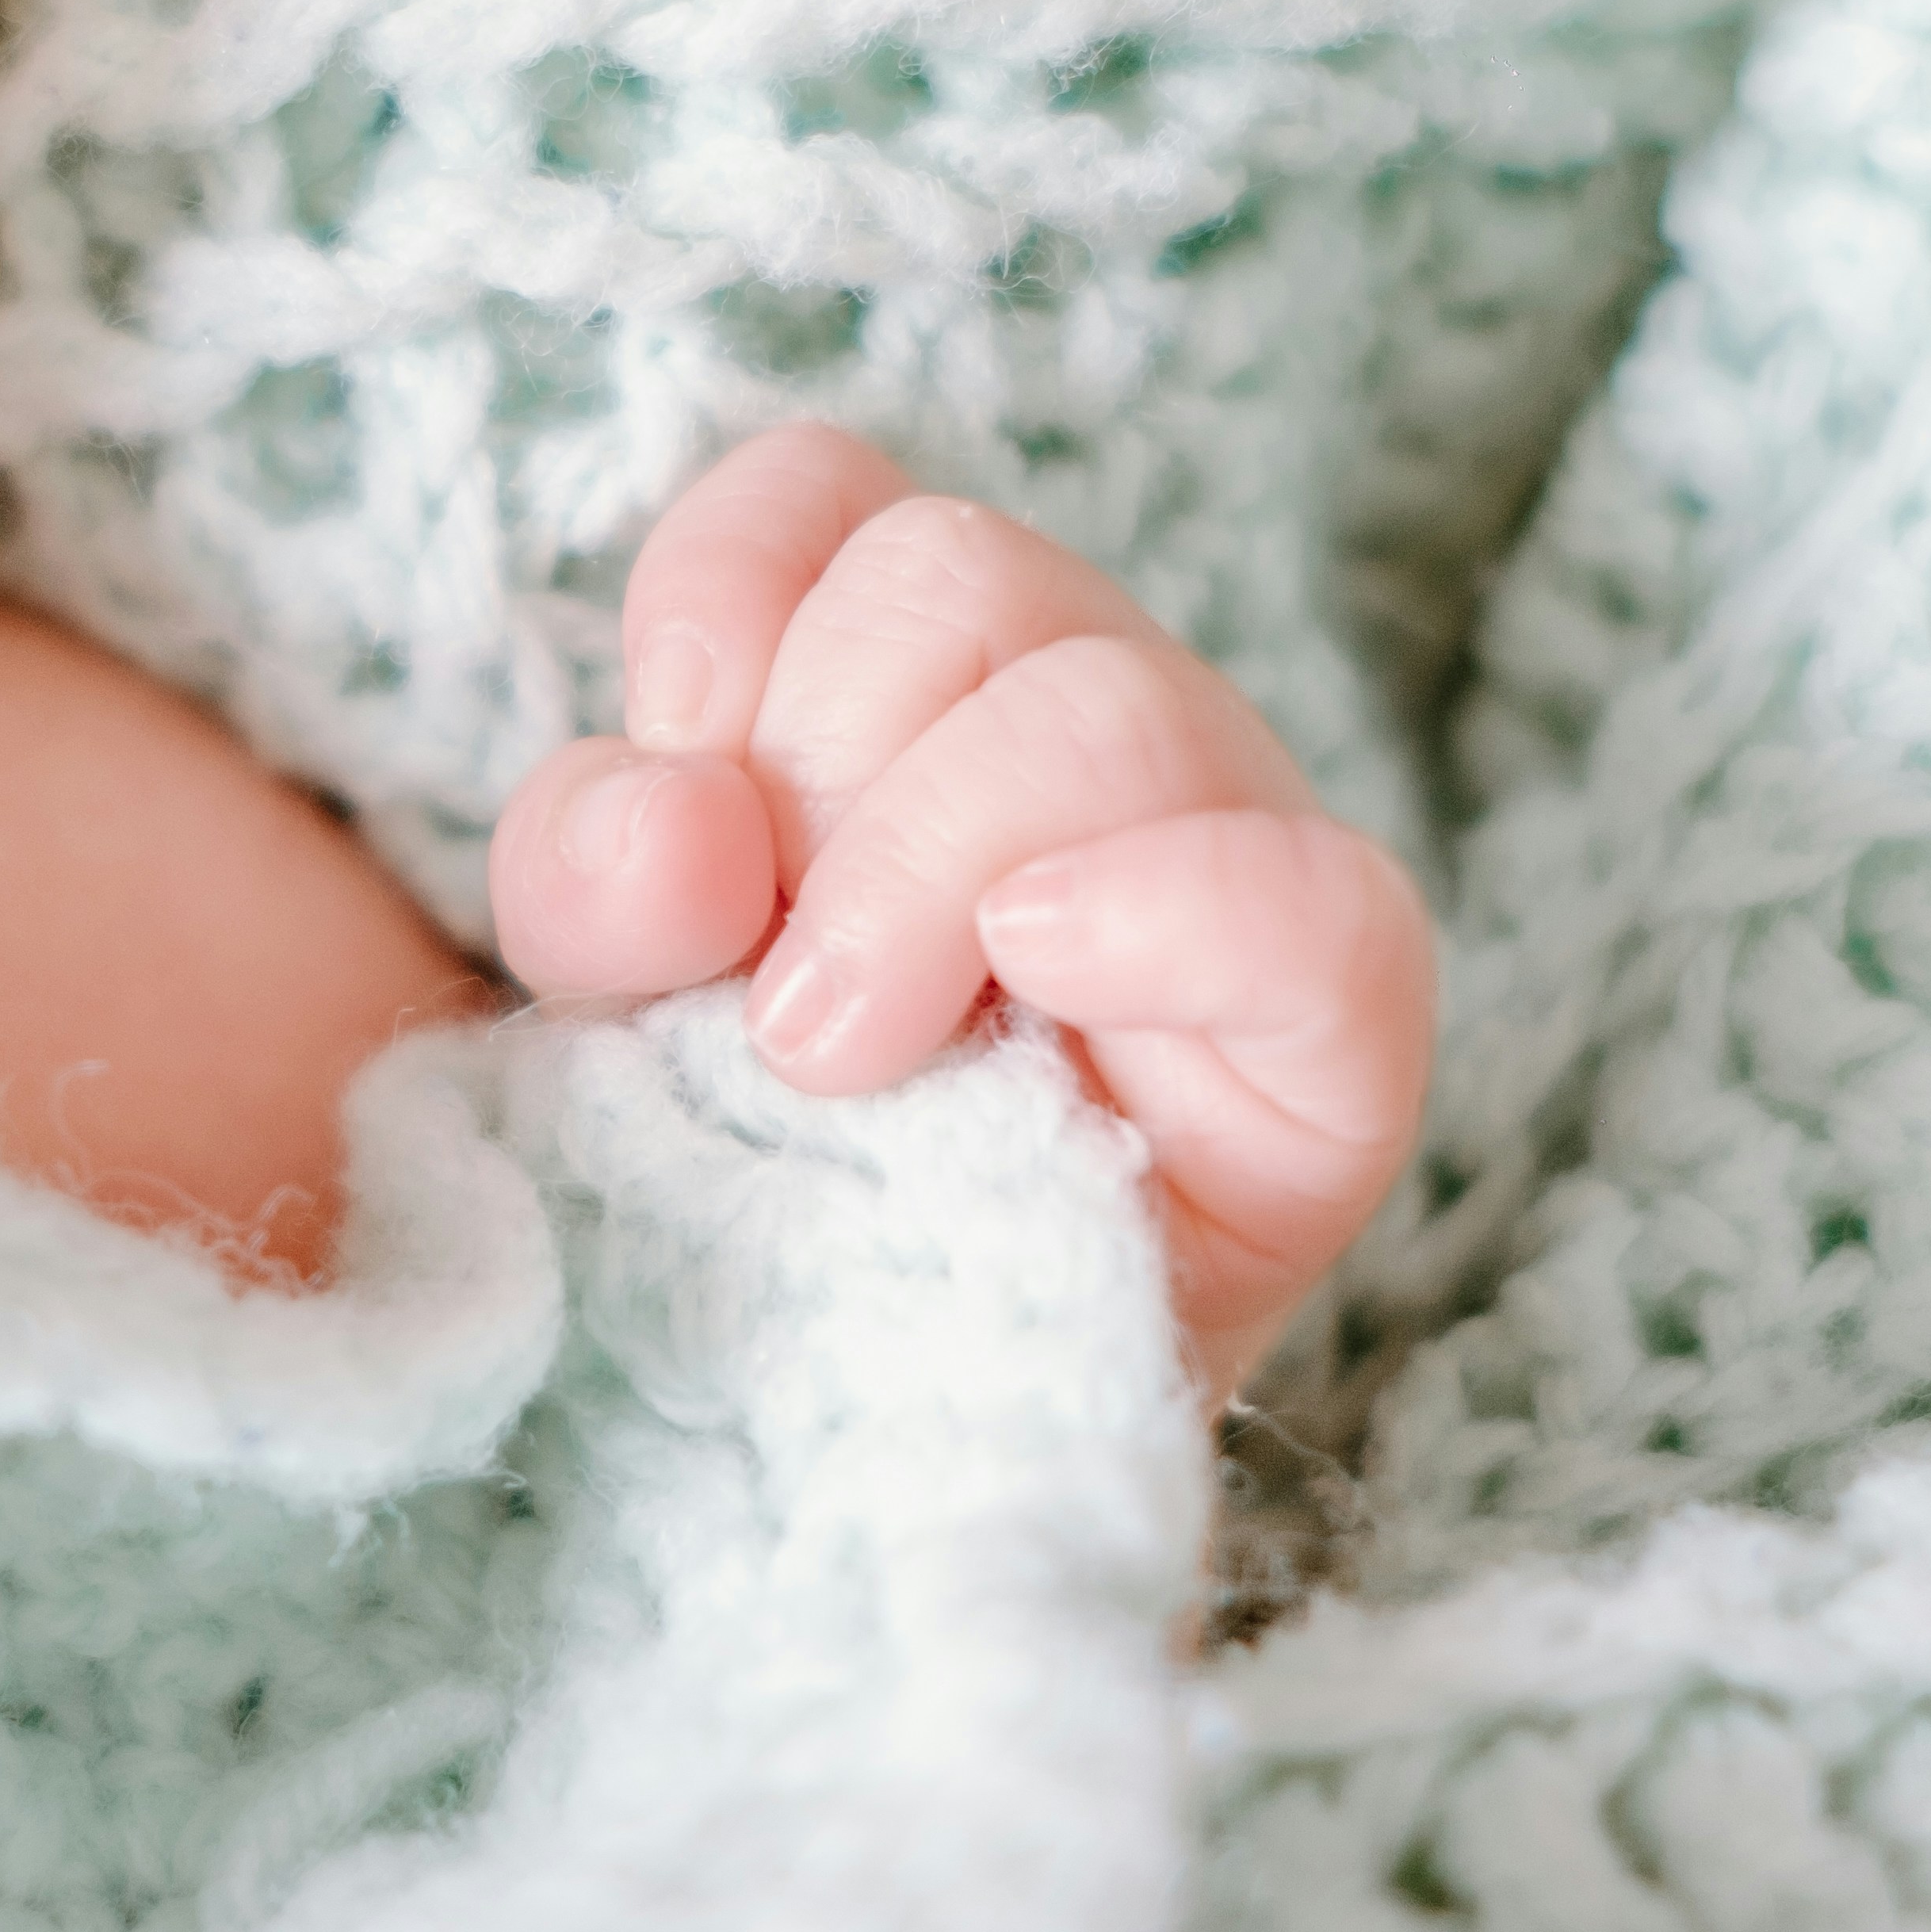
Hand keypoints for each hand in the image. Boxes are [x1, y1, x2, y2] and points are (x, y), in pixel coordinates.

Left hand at [487, 424, 1432, 1385]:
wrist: (856, 1439)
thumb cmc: (754, 1187)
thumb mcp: (611, 1007)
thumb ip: (599, 876)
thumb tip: (681, 814)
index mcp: (906, 689)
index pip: (832, 492)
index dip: (729, 591)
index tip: (677, 758)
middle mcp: (1081, 731)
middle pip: (958, 573)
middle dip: (817, 760)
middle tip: (761, 978)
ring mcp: (1223, 865)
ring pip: (1106, 700)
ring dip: (928, 857)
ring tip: (832, 1048)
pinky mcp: (1331, 1040)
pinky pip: (1315, 904)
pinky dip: (1165, 903)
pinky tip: (1039, 958)